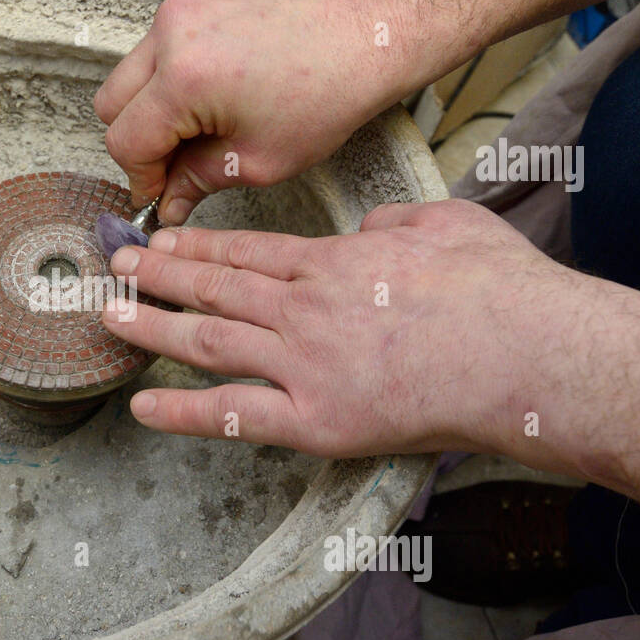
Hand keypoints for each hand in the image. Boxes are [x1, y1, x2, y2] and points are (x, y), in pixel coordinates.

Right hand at [93, 0, 407, 224]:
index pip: (124, 142)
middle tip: (179, 162)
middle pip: (112, 105)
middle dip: (140, 141)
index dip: (142, 178)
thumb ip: (196, 183)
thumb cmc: (325, 96)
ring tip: (201, 123)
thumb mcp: (256, 161)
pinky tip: (214, 88)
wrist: (362, 37)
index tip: (163, 193)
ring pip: (129, 73)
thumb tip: (166, 205)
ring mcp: (180, 8)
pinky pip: (158, 45)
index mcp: (184, 79)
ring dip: (152, 105)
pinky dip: (172, 73)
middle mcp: (172, 34)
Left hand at [101, 199, 581, 458]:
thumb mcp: (448, 222)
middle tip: (117, 269)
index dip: (197, 248)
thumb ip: (396, 219)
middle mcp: (306, 307)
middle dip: (160, 276)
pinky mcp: (316, 420)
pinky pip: (234, 415)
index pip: (247, 252)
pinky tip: (142, 408)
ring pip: (209, 341)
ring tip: (109, 317)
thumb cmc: (503, 290)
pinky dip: (183, 413)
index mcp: (336, 261)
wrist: (530, 352)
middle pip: (216, 289)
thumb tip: (370, 225)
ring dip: (154, 328)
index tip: (160, 242)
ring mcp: (305, 363)